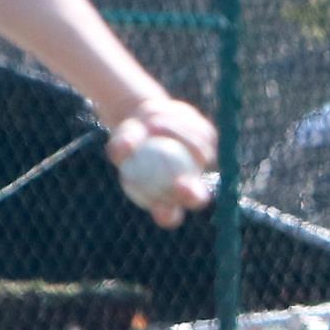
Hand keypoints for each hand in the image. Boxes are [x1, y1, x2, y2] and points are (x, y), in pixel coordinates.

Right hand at [105, 98, 215, 227]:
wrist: (145, 119)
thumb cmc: (129, 138)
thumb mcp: (119, 142)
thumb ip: (120, 147)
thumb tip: (125, 149)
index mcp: (167, 200)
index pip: (168, 216)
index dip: (167, 215)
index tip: (161, 206)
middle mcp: (190, 186)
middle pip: (198, 199)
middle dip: (190, 195)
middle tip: (179, 182)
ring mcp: (204, 164)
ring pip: (200, 155)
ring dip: (176, 137)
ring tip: (150, 123)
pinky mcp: (209, 141)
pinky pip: (201, 134)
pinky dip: (183, 124)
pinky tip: (166, 113)